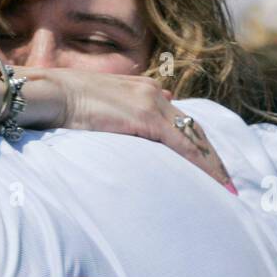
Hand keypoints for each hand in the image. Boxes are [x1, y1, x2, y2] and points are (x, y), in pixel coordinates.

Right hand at [22, 68, 233, 190]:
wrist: (50, 93)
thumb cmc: (61, 102)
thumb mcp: (95, 105)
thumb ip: (118, 111)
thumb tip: (135, 116)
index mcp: (142, 89)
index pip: (177, 120)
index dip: (194, 143)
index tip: (204, 163)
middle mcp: (153, 93)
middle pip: (192, 128)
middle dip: (210, 156)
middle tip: (225, 182)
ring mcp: (152, 103)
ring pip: (193, 137)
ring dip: (211, 164)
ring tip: (225, 188)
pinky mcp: (146, 117)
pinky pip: (182, 145)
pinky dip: (200, 164)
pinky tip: (211, 181)